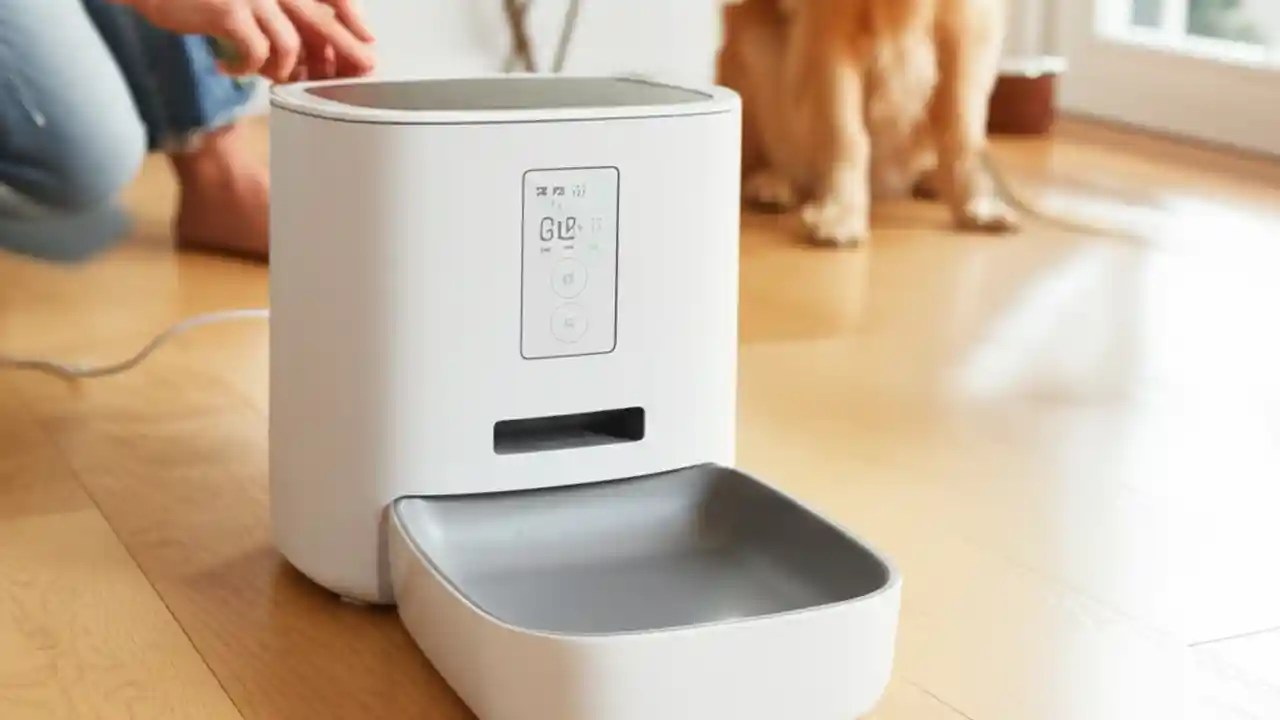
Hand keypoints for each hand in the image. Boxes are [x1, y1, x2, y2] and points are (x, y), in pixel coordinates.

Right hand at [120, 0, 375, 81]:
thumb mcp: (242, 0)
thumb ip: (277, 15)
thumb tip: (312, 53)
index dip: (351, 16)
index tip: (368, 39)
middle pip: (320, 22)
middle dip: (343, 53)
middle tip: (353, 75)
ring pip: (289, 46)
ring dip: (283, 69)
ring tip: (269, 76)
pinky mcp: (228, 9)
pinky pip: (255, 53)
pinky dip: (246, 68)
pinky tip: (228, 67)